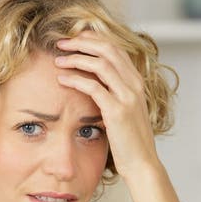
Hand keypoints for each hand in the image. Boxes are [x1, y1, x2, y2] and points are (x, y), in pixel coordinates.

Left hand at [55, 31, 158, 180]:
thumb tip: (94, 83)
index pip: (115, 47)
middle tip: (61, 43)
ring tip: (58, 60)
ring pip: (100, 64)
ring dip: (76, 58)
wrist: (141, 163)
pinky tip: (62, 79)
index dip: (93, 38)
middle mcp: (134, 84)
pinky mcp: (117, 111)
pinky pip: (94, 87)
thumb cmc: (129, 140)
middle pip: (107, 48)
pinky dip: (76, 79)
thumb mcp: (125, 110)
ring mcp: (127, 96)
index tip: (74, 39)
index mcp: (136, 81)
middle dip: (82, 42)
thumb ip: (114, 93)